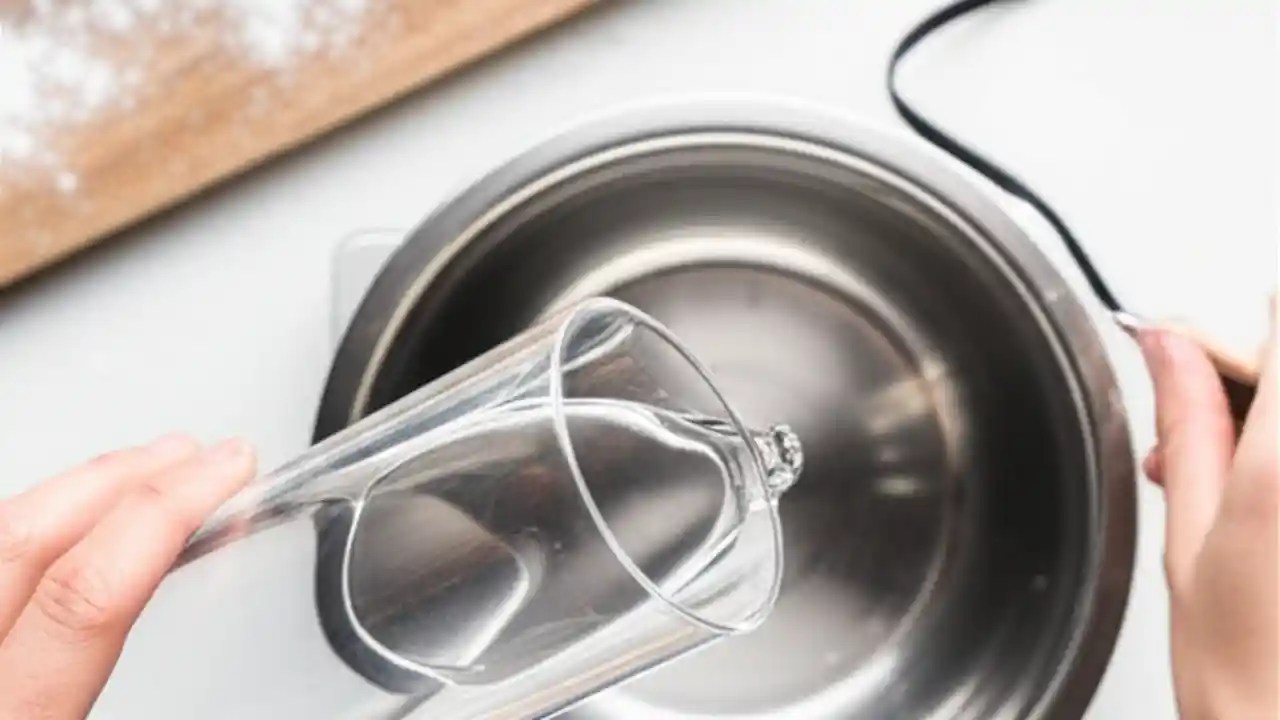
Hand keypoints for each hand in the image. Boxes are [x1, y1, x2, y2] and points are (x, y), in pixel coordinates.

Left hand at [0, 436, 254, 719]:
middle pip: (26, 538)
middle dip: (124, 478)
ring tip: (144, 471)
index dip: (167, 511)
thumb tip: (195, 604)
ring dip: (78, 490)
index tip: (227, 470)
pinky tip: (71, 526)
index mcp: (14, 715)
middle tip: (195, 456)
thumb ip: (155, 690)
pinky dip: (37, 526)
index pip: (89, 592)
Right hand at [1139, 310, 1276, 719]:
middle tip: (1206, 446)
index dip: (1236, 336)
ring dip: (1270, 428)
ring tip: (1239, 489)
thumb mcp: (1191, 540)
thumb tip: (1168, 347)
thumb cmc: (1247, 678)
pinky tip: (1268, 512)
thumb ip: (1190, 425)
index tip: (1203, 364)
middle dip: (1252, 389)